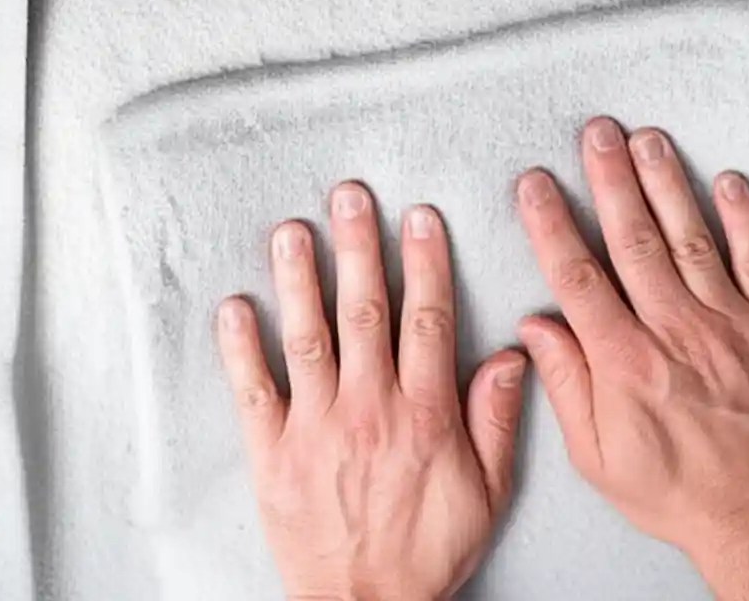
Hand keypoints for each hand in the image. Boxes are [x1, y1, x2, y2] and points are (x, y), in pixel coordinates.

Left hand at [216, 182, 526, 600]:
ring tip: (292, 232)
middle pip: (364, 312)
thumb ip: (497, 421)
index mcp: (423, 415)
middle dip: (357, 248)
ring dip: (298, 279)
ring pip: (307, 336)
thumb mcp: (486, 493)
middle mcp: (368, 409)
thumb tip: (512, 355)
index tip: (418, 218)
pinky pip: (253, 389)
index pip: (427, 321)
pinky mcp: (271, 451)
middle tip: (349, 198)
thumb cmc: (426, 552)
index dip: (424, 264)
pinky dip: (241, 347)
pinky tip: (236, 306)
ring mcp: (315, 427)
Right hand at [515, 117, 748, 599]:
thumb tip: (535, 327)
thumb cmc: (671, 489)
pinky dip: (743, 219)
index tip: (534, 185)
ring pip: (689, 239)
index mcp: (623, 362)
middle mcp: (673, 332)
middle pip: (633, 240)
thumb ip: (564, 384)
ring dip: (665, 184)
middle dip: (610, 180)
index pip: (578, 276)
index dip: (552, 225)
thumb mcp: (594, 454)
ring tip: (646, 139)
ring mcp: (726, 324)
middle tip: (595, 134)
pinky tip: (726, 181)